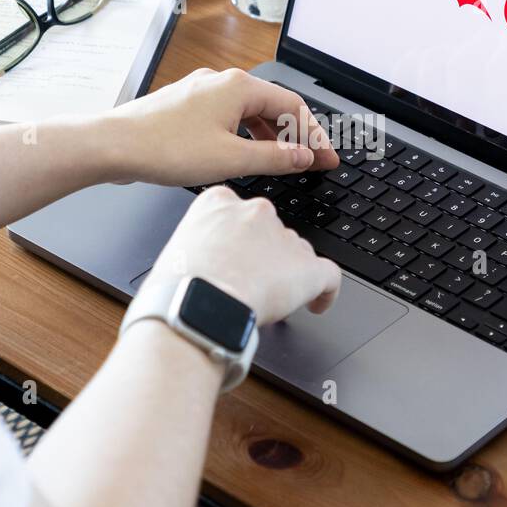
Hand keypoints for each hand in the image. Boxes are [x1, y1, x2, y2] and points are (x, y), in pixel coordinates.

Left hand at [106, 68, 338, 186]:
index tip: (327, 158)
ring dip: (270, 137)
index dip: (315, 135)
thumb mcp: (231, 159)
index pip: (293, 106)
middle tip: (312, 162)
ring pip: (249, 112)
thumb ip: (274, 158)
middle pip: (273, 106)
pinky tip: (244, 155)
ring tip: (282, 163)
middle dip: (296, 135)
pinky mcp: (186, 107)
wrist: (112, 146)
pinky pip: (228, 117)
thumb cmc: (165, 148)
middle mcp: (221, 82)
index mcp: (238, 86)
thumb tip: (303, 157)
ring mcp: (201, 93)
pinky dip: (245, 135)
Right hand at [144, 185, 340, 321]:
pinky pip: (328, 276)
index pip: (241, 213)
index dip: (244, 239)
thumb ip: (202, 243)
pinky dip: (324, 292)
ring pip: (297, 253)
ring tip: (269, 301)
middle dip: (266, 257)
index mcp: (221, 202)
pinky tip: (317, 304)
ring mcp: (284, 237)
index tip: (240, 255)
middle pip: (272, 232)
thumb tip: (210, 263)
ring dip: (288, 274)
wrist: (198, 304)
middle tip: (249, 284)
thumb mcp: (177, 247)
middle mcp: (256, 212)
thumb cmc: (179, 285)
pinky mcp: (307, 267)